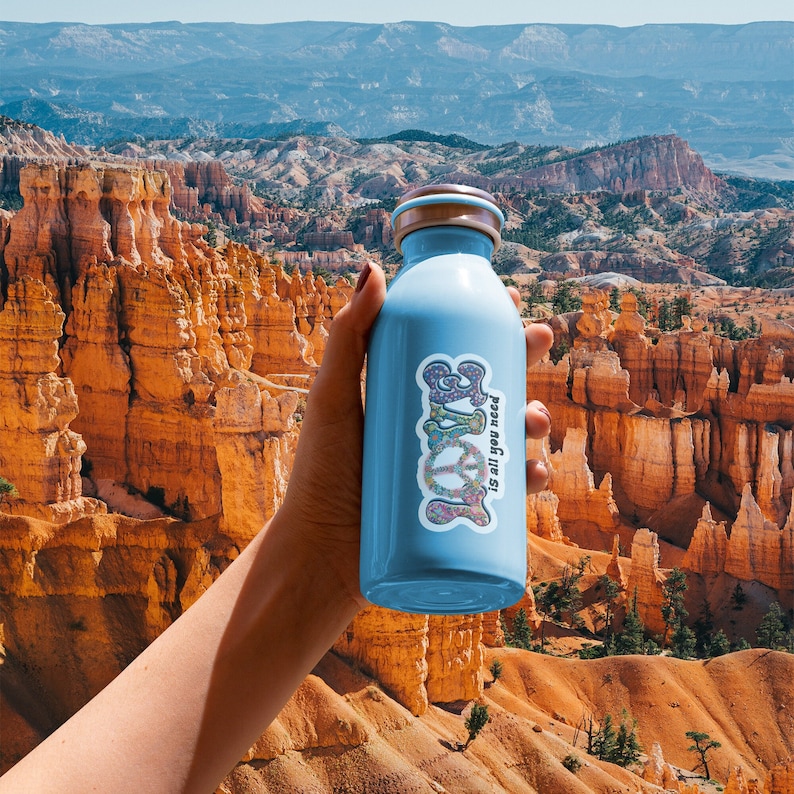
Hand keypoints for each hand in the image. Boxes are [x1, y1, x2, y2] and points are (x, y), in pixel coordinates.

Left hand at [280, 263, 553, 609]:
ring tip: (534, 419)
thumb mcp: (334, 397)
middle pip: (490, 388)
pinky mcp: (461, 506)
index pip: (456, 352)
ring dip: (534, 420)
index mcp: (407, 395)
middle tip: (539, 345)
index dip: (489, 328)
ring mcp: (450, 466)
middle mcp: (433, 427)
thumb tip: (376, 268)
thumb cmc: (321, 471)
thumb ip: (347, 335)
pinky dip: (530, 480)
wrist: (323, 551)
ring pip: (506, 434)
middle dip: (524, 363)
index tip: (514, 307)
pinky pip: (507, 489)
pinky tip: (537, 475)